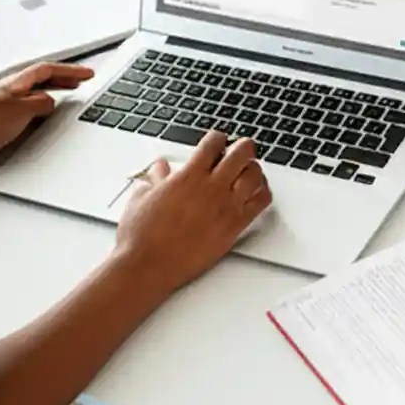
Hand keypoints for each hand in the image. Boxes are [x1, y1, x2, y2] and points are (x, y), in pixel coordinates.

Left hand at [0, 62, 94, 171]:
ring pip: (39, 93)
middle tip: (84, 79)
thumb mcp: (21, 110)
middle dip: (66, 78)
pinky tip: (50, 116)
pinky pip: (33, 110)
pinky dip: (46, 108)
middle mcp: (12, 91)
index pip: (48, 69)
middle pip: (44, 79)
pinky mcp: (7, 122)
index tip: (87, 74)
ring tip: (72, 92)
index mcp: (15, 83)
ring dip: (57, 91)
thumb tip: (51, 102)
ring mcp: (9, 106)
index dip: (70, 70)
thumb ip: (40, 103)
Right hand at [114, 132, 272, 295]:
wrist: (149, 266)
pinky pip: (261, 202)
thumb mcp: (141, 197)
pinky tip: (258, 192)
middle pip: (242, 152)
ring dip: (253, 168)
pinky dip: (263, 192)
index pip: (215, 142)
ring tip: (248, 170)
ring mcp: (226, 207)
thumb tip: (160, 167)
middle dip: (241, 147)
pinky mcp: (235, 227)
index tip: (217, 141)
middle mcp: (212, 188)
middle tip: (239, 150)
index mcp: (189, 176)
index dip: (218, 138)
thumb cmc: (141, 236)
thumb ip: (155, 177)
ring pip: (256, 174)